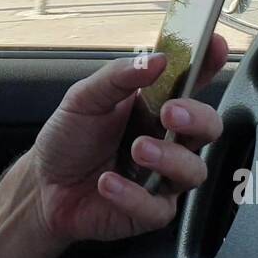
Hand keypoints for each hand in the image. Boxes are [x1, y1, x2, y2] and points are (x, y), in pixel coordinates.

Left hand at [25, 34, 228, 243]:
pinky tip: (108, 183)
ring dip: (168, 158)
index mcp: (155, 107)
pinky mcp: (150, 211)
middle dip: (197, 118)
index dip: (209, 63)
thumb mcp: (83, 98)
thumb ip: (119, 77)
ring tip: (137, 149)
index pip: (191, 82)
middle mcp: (166, 140)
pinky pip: (158, 207)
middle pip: (209, 128)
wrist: (43, 185)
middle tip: (170, 113)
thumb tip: (156, 59)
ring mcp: (162, 177)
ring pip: (193, 170)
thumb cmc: (69, 139)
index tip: (215, 46)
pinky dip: (132, 195)